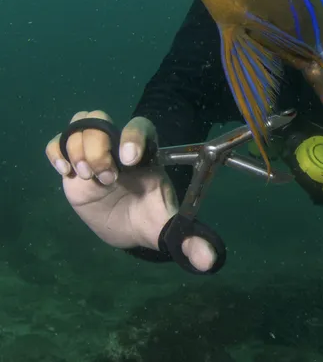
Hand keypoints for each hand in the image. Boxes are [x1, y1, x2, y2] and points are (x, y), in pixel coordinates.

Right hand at [44, 110, 216, 271]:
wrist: (126, 227)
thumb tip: (209, 261)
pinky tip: (66, 172)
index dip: (133, 135)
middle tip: (107, 178)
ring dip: (79, 150)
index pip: (140, 127)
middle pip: (102, 119)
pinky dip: (56, 152)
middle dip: (100, 147)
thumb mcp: (169, 226)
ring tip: (89, 178)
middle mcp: (118, 147)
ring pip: (79, 126)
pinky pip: (57, 143)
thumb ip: (188, 239)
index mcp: (146, 153)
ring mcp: (94, 154)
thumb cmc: (150, 216)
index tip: (128, 160)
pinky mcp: (72, 167)